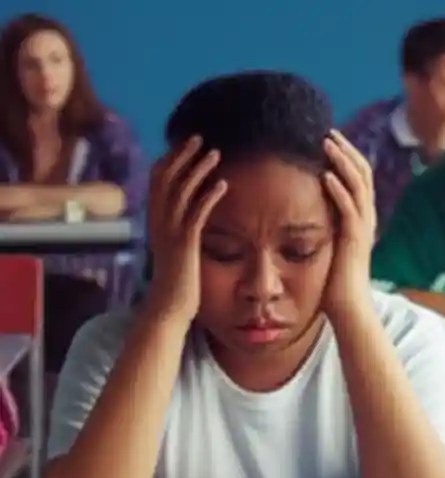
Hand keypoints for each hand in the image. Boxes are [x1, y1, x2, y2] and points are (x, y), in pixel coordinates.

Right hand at [145, 135, 226, 323]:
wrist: (169, 308)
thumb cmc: (178, 281)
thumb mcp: (176, 248)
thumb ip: (179, 229)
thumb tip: (188, 216)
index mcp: (155, 220)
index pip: (157, 182)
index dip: (169, 160)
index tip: (184, 144)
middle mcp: (159, 222)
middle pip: (166, 179)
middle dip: (182, 155)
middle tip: (199, 136)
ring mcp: (170, 232)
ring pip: (182, 192)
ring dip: (199, 169)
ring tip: (215, 152)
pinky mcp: (186, 245)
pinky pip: (197, 215)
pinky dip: (209, 197)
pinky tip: (224, 184)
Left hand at [321, 129, 377, 318]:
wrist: (349, 307)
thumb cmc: (335, 282)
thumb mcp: (330, 246)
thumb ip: (326, 227)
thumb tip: (309, 213)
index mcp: (361, 218)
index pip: (359, 178)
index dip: (347, 156)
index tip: (329, 139)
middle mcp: (366, 218)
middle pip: (363, 173)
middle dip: (346, 150)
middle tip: (327, 131)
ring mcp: (363, 227)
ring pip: (358, 184)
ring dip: (342, 161)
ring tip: (326, 142)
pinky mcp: (354, 239)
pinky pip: (348, 207)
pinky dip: (339, 188)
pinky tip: (325, 174)